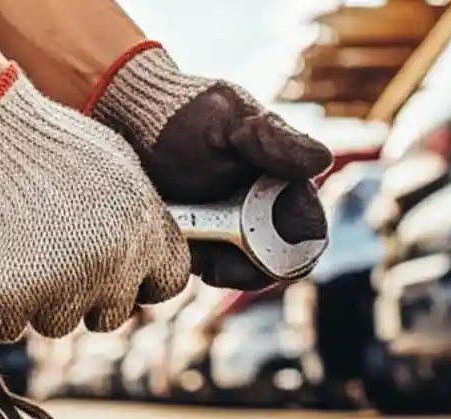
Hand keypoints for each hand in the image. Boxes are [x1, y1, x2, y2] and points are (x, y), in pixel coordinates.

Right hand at [0, 66, 189, 341]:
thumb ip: (138, 212)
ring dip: (34, 301)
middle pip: (109, 316)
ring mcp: (63, 285)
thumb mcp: (114, 161)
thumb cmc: (41, 140)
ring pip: (56, 324)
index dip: (140, 283)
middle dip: (82, 298)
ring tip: (12, 254)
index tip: (115, 274)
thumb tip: (146, 246)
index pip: (167, 283)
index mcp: (143, 229)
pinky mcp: (12, 298)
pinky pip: (5, 328)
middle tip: (50, 263)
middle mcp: (112, 264)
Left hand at [88, 43, 332, 289]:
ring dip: (224, 266)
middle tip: (221, 255)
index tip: (266, 249)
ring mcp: (230, 231)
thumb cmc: (184, 114)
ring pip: (243, 272)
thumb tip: (322, 160)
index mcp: (282, 181)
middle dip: (253, 265)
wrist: (128, 124)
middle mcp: (262, 210)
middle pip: (278, 262)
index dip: (296, 249)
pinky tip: (182, 241)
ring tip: (196, 240)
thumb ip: (272, 140)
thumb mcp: (228, 120)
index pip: (309, 231)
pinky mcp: (199, 245)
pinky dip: (199, 263)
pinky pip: (209, 270)